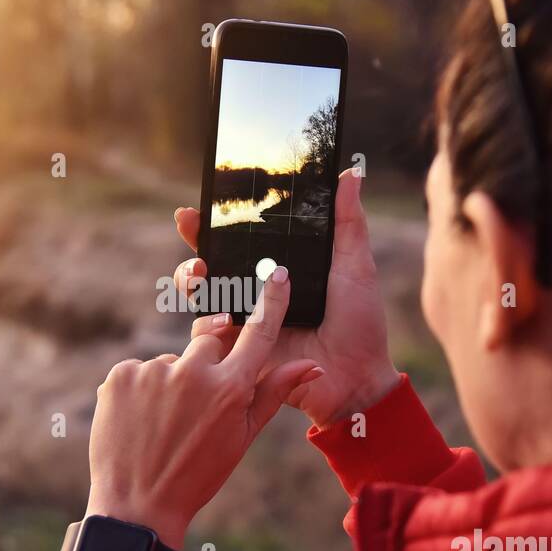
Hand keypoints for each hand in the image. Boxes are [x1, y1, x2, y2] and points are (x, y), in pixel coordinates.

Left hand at [86, 267, 323, 548]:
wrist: (138, 506)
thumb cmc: (198, 474)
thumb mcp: (243, 437)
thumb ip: (274, 393)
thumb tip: (313, 364)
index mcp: (229, 390)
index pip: (258, 333)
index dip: (271, 302)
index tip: (279, 274)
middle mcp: (192, 373)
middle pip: (208, 342)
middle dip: (207, 365)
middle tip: (195, 409)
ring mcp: (152, 372)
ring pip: (170, 362)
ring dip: (170, 384)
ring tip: (162, 426)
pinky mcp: (119, 376)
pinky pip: (138, 370)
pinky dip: (140, 390)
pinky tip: (140, 421)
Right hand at [172, 168, 399, 429]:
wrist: (356, 378)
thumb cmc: (360, 323)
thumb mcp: (355, 267)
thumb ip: (348, 222)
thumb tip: (351, 173)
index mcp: (280, 269)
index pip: (239, 239)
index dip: (214, 222)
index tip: (197, 207)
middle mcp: (257, 292)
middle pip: (211, 262)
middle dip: (193, 245)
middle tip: (191, 229)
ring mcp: (245, 321)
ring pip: (201, 295)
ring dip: (191, 279)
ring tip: (201, 272)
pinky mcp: (239, 351)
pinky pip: (207, 335)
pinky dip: (206, 322)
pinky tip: (219, 315)